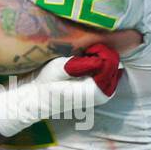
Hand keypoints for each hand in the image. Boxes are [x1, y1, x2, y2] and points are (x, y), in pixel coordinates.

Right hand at [0, 44, 122, 136]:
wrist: (36, 99)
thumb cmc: (44, 84)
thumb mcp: (57, 70)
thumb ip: (79, 65)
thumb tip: (99, 60)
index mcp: (95, 90)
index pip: (110, 62)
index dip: (99, 51)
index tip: (84, 50)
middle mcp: (104, 95)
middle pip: (114, 64)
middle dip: (101, 54)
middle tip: (83, 53)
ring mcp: (105, 94)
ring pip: (113, 67)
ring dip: (101, 58)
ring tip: (82, 59)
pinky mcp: (102, 91)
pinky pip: (110, 72)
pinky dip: (101, 64)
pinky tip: (86, 65)